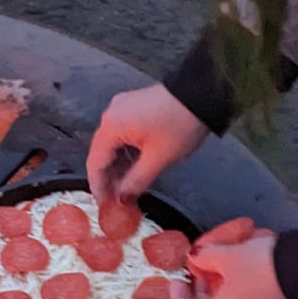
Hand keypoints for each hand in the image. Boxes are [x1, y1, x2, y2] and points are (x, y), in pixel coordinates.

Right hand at [87, 85, 208, 204]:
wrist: (202, 94)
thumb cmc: (180, 125)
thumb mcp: (158, 159)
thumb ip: (136, 182)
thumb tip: (122, 198)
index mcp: (111, 126)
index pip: (95, 163)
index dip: (98, 187)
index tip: (105, 205)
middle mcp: (111, 114)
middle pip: (101, 152)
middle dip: (108, 178)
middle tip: (117, 199)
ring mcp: (122, 107)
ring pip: (112, 143)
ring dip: (118, 165)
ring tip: (128, 186)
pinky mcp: (134, 106)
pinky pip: (122, 133)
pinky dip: (125, 151)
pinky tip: (135, 165)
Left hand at [171, 231, 297, 298]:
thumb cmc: (261, 267)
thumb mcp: (228, 255)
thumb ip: (204, 257)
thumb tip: (195, 258)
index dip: (178, 295)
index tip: (178, 278)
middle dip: (203, 289)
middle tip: (202, 268)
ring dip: (223, 290)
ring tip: (226, 265)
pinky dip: (242, 294)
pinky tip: (247, 273)